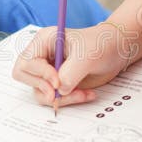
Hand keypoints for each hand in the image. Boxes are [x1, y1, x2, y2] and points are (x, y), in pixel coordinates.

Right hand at [12, 24, 130, 106]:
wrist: (116, 51)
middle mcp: (42, 56)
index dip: (41, 74)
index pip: (27, 62)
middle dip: (42, 88)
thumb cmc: (101, 44)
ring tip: (82, 93)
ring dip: (61, 97)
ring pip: (40, 91)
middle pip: (25, 77)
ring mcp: (49, 70)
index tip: (58, 82)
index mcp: (44, 41)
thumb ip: (70, 73)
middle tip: (57, 94)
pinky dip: (69, 100)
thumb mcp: (86, 56)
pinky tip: (86, 94)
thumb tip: (58, 91)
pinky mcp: (58, 83)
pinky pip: (54, 98)